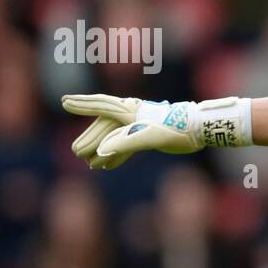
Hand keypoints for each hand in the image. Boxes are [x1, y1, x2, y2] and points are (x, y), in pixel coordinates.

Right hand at [62, 94, 250, 169]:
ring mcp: (143, 125)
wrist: (202, 130)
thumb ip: (126, 142)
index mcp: (132, 113)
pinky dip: (117, 154)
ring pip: (115, 135)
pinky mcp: (153, 135)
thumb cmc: (179, 131)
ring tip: (88, 160)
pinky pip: (128, 144)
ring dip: (101, 147)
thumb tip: (102, 152)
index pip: (102, 107)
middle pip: (104, 123)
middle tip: (74, 146)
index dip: (83, 105)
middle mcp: (135, 116)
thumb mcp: (152, 137)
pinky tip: (109, 166)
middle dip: (89, 135)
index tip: (65, 101)